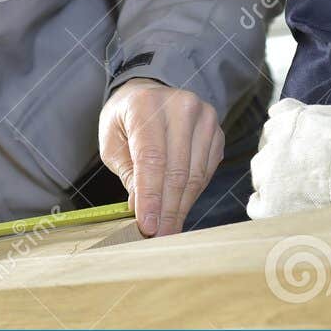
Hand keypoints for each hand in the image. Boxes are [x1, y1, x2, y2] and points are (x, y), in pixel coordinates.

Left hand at [98, 79, 222, 236]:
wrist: (149, 94)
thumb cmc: (126, 120)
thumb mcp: (113, 142)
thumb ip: (128, 173)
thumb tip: (142, 208)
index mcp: (147, 105)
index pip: (152, 159)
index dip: (151, 197)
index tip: (148, 226)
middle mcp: (181, 107)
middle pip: (177, 170)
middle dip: (167, 209)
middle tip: (159, 237)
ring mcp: (204, 118)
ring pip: (195, 174)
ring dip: (181, 207)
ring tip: (168, 229)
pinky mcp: (216, 132)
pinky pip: (207, 171)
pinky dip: (192, 195)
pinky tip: (180, 208)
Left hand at [246, 99, 330, 219]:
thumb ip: (319, 115)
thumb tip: (305, 116)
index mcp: (291, 118)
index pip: (276, 120)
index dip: (290, 136)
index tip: (301, 147)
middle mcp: (273, 143)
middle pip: (267, 150)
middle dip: (280, 160)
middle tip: (304, 175)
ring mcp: (269, 173)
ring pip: (261, 176)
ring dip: (275, 183)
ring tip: (301, 196)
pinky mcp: (270, 205)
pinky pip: (257, 206)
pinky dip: (268, 209)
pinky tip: (287, 213)